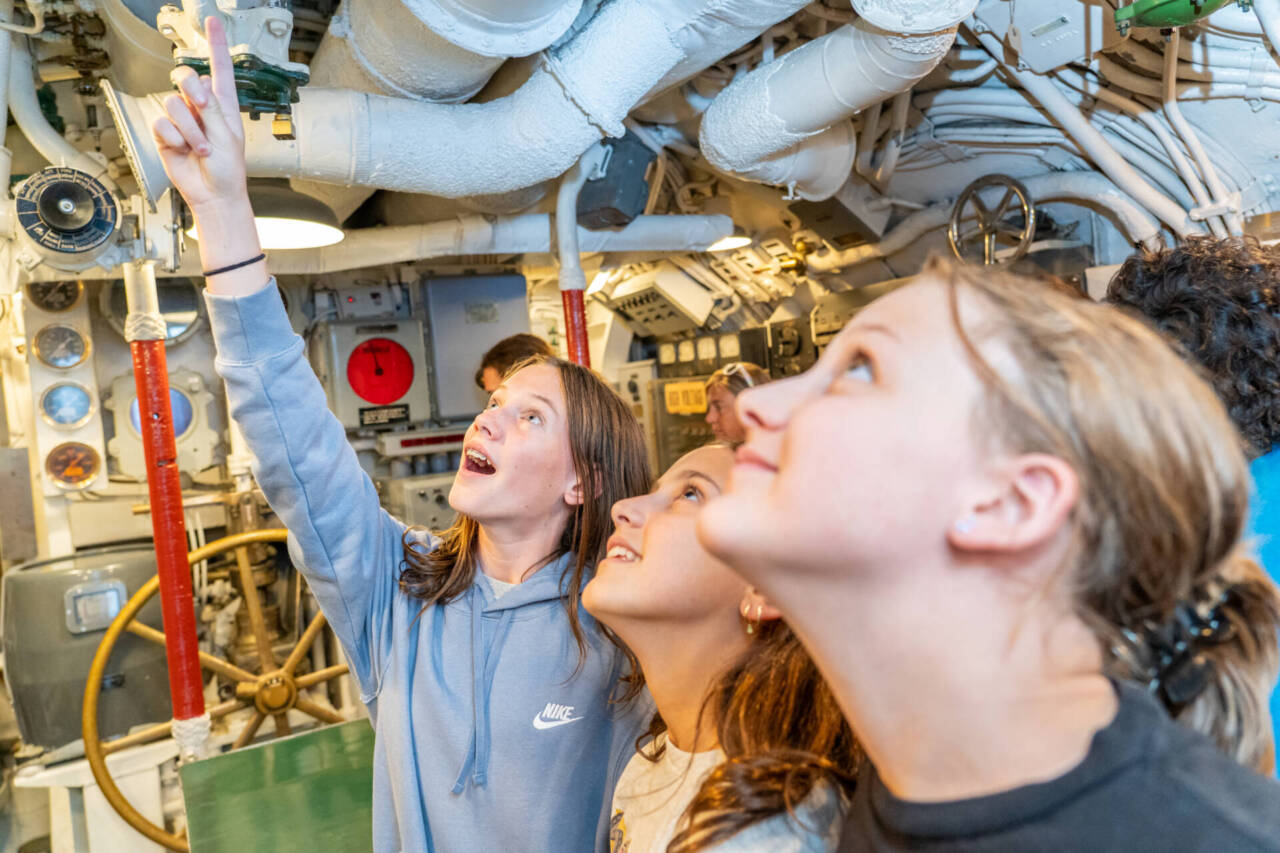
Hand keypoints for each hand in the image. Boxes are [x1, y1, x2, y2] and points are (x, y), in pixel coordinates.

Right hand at [153, 15, 266, 293]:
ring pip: (174, 104)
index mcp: (223, 105)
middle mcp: (202, 107)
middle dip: (192, 91)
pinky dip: (175, 139)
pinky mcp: (165, 133)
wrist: (212, 194)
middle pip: (187, 77)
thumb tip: (198, 86)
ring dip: (189, 129)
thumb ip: (213, 110)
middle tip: (202, 109)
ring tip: (201, 148)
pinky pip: (162, 123)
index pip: (220, 68)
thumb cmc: (228, 169)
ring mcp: (182, 119)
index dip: (216, 44)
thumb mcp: (227, 137)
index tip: (213, 21)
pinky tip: (184, 151)